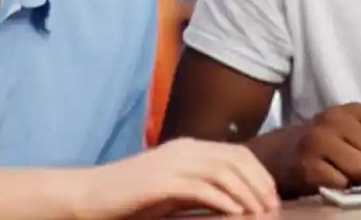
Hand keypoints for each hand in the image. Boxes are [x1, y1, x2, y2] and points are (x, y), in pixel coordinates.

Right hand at [73, 138, 278, 218]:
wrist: (88, 195)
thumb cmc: (130, 197)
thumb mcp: (172, 189)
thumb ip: (200, 188)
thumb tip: (234, 201)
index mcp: (189, 147)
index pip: (238, 152)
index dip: (260, 174)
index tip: (272, 197)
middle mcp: (185, 149)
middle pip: (236, 159)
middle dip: (260, 184)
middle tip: (272, 208)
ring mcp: (172, 163)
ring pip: (224, 172)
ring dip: (247, 193)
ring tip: (259, 213)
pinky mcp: (160, 182)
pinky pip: (201, 188)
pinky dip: (223, 200)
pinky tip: (235, 214)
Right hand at [290, 103, 360, 194]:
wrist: (276, 155)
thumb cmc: (325, 146)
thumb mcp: (358, 135)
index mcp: (353, 110)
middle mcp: (336, 119)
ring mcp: (318, 140)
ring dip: (360, 180)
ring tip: (345, 173)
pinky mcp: (306, 164)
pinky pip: (342, 183)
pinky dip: (341, 187)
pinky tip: (330, 179)